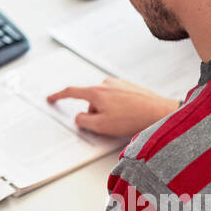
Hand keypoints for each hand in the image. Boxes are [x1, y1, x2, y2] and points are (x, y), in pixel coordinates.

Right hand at [46, 77, 177, 138]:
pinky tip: (129, 116)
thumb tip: (79, 117)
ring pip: (104, 101)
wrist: (159, 113)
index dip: (58, 96)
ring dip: (107, 112)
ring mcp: (118, 84)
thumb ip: (83, 121)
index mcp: (96, 92)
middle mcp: (106, 84)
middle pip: (90, 100)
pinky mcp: (129, 87)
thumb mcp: (101, 126)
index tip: (51, 98)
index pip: (71, 92)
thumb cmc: (132, 119)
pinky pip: (116, 99)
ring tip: (123, 121)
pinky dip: (118, 108)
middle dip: (94, 113)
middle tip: (107, 125)